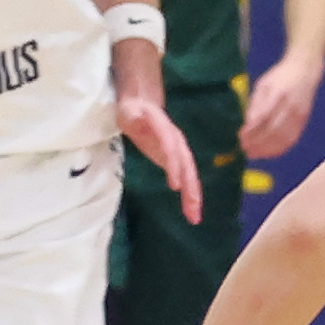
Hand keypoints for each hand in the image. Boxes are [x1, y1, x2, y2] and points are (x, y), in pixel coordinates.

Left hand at [120, 94, 202, 223]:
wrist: (143, 107)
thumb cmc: (133, 111)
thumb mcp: (129, 111)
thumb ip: (134, 116)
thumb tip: (137, 120)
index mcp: (166, 129)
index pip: (172, 148)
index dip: (174, 166)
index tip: (175, 186)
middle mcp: (177, 142)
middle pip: (187, 166)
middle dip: (190, 187)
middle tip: (192, 207)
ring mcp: (180, 152)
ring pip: (190, 176)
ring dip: (193, 197)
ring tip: (194, 218)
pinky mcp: (177, 163)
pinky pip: (186, 180)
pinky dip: (189, 197)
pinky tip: (191, 213)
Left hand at [241, 54, 323, 159]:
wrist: (305, 71)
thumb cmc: (280, 77)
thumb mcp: (263, 84)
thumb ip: (256, 104)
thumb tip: (248, 125)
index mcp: (279, 94)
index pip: (264, 117)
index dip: (251, 130)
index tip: (240, 136)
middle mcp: (290, 106)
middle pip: (273, 130)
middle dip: (257, 142)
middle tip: (244, 148)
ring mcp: (299, 115)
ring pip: (283, 138)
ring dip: (267, 149)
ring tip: (253, 153)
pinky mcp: (303, 121)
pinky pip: (291, 140)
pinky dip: (279, 149)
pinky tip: (268, 152)